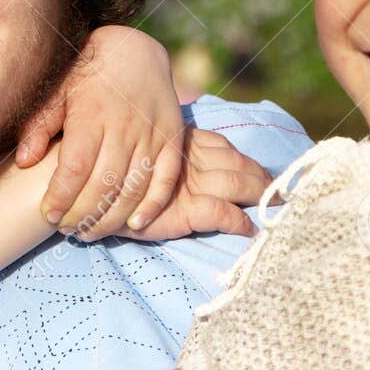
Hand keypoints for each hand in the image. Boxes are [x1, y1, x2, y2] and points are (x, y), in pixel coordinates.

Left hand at [16, 26, 184, 237]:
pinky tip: (134, 225)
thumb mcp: (57, 90)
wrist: (134, 49)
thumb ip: (39, 125)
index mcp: (91, 114)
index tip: (48, 214)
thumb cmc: (87, 73)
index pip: (75, 168)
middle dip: (82, 214)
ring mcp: (152, 133)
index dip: (61, 197)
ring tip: (90, 232)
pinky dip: (153, 205)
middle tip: (67, 229)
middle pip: (103, 184)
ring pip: (133, 188)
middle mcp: (124, 126)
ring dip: (112, 218)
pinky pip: (166, 179)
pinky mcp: (173, 138)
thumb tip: (24, 161)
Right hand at [122, 130, 271, 240]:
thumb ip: (171, 155)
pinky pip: (222, 213)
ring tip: (275, 210)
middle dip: (265, 181)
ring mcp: (188, 183)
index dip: (252, 164)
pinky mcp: (183, 210)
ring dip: (261, 197)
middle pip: (241, 165)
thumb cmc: (114, 170)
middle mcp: (190, 157)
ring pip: (239, 184)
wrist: (85, 190)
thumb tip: (200, 167)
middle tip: (284, 195)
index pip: (228, 149)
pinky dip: (240, 221)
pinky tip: (249, 229)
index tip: (267, 176)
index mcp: (185, 140)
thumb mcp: (147, 155)